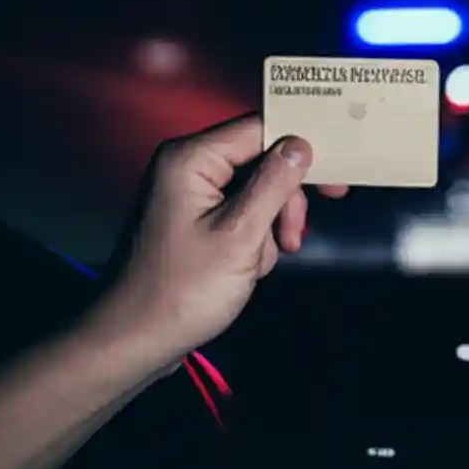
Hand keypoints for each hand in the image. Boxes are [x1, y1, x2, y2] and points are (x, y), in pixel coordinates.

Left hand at [87, 114, 346, 368]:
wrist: (133, 340)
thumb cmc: (182, 290)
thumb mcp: (240, 236)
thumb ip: (274, 184)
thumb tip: (301, 144)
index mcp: (191, 159)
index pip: (260, 128)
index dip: (301, 150)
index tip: (335, 181)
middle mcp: (186, 166)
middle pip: (260, 160)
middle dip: (283, 200)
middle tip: (294, 238)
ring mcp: (187, 193)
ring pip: (254, 190)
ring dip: (269, 226)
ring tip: (258, 264)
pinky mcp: (191, 219)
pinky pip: (238, 212)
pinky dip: (252, 238)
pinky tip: (246, 267)